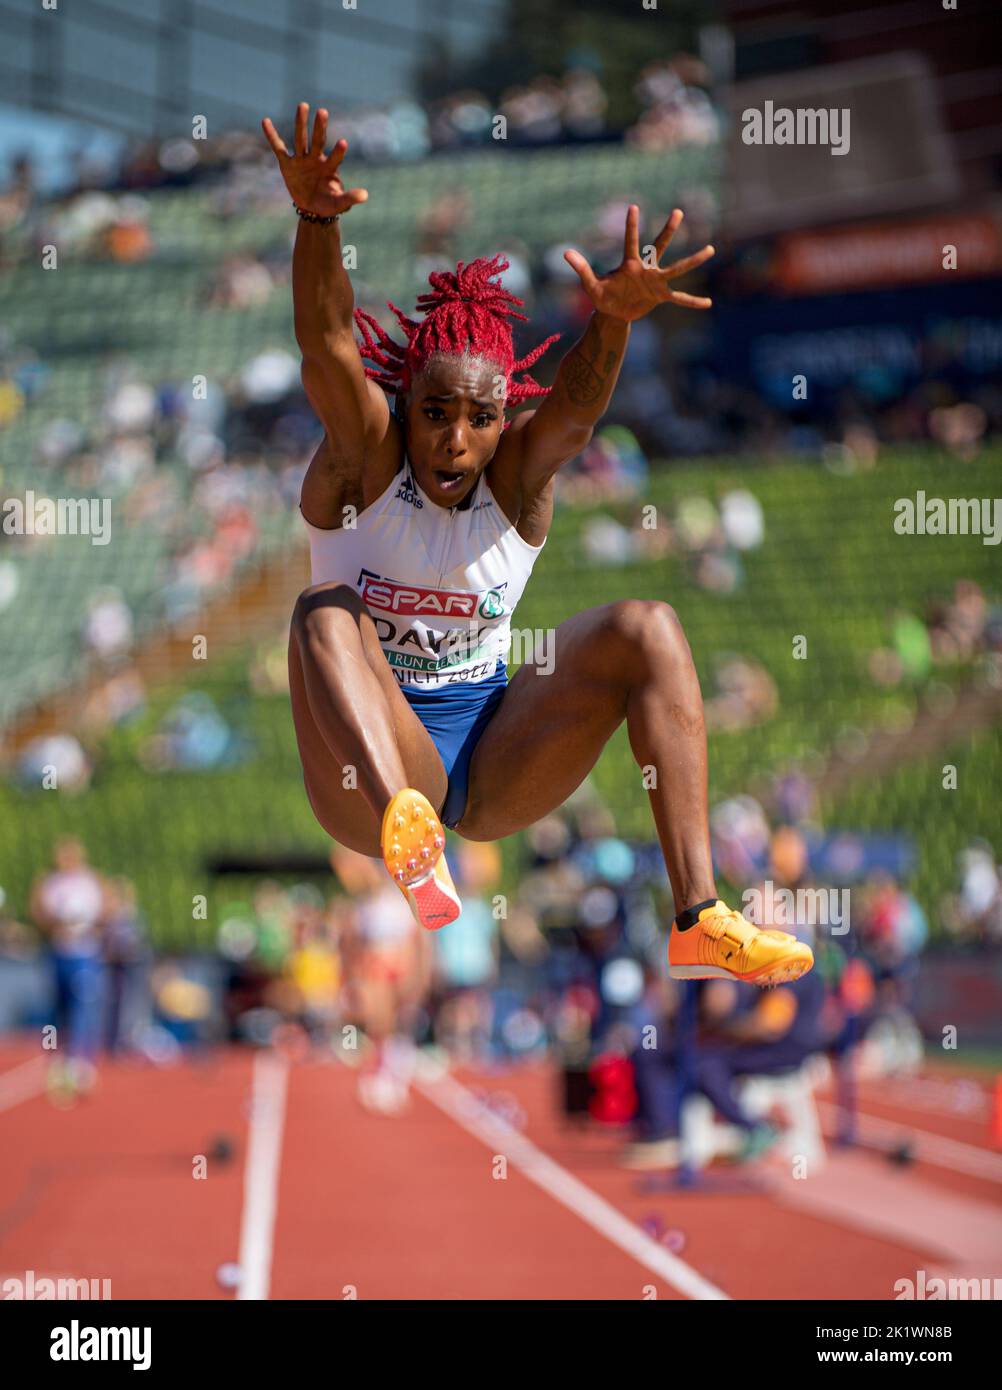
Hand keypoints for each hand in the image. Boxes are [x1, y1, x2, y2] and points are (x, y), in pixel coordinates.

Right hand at [261, 103, 368, 217]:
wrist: (313, 208)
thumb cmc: (329, 203)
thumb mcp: (339, 204)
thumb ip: (350, 198)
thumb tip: (365, 196)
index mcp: (329, 168)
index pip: (335, 158)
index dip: (338, 152)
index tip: (343, 142)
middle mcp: (316, 160)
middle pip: (318, 141)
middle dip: (320, 127)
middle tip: (323, 111)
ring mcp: (301, 160)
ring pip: (300, 139)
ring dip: (301, 123)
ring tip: (303, 105)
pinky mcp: (288, 164)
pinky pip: (278, 148)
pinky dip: (271, 136)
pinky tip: (265, 121)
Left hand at [564, 206, 713, 321]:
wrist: (613, 313)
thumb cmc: (603, 297)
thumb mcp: (591, 286)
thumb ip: (582, 269)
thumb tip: (565, 252)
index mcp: (629, 264)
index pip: (630, 241)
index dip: (631, 225)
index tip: (633, 206)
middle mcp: (646, 269)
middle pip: (659, 246)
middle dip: (668, 230)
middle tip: (677, 211)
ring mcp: (656, 282)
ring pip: (678, 268)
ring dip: (694, 260)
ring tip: (710, 249)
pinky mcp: (661, 296)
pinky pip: (680, 299)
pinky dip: (693, 302)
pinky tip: (708, 303)